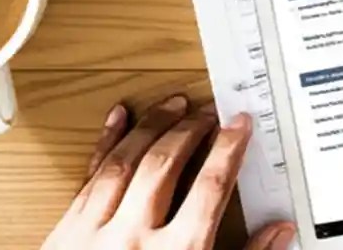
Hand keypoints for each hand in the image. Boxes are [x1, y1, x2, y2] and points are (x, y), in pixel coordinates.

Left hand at [42, 94, 294, 249]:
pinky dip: (104, 144)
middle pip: (166, 164)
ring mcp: (94, 234)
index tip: (239, 125)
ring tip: (172, 107)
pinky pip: (88, 177)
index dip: (227, 149)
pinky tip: (117, 121)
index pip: (209, 187)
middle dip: (190, 130)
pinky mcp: (64, 234)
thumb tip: (278, 233)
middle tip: (208, 112)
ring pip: (124, 162)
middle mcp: (134, 239)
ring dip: (151, 127)